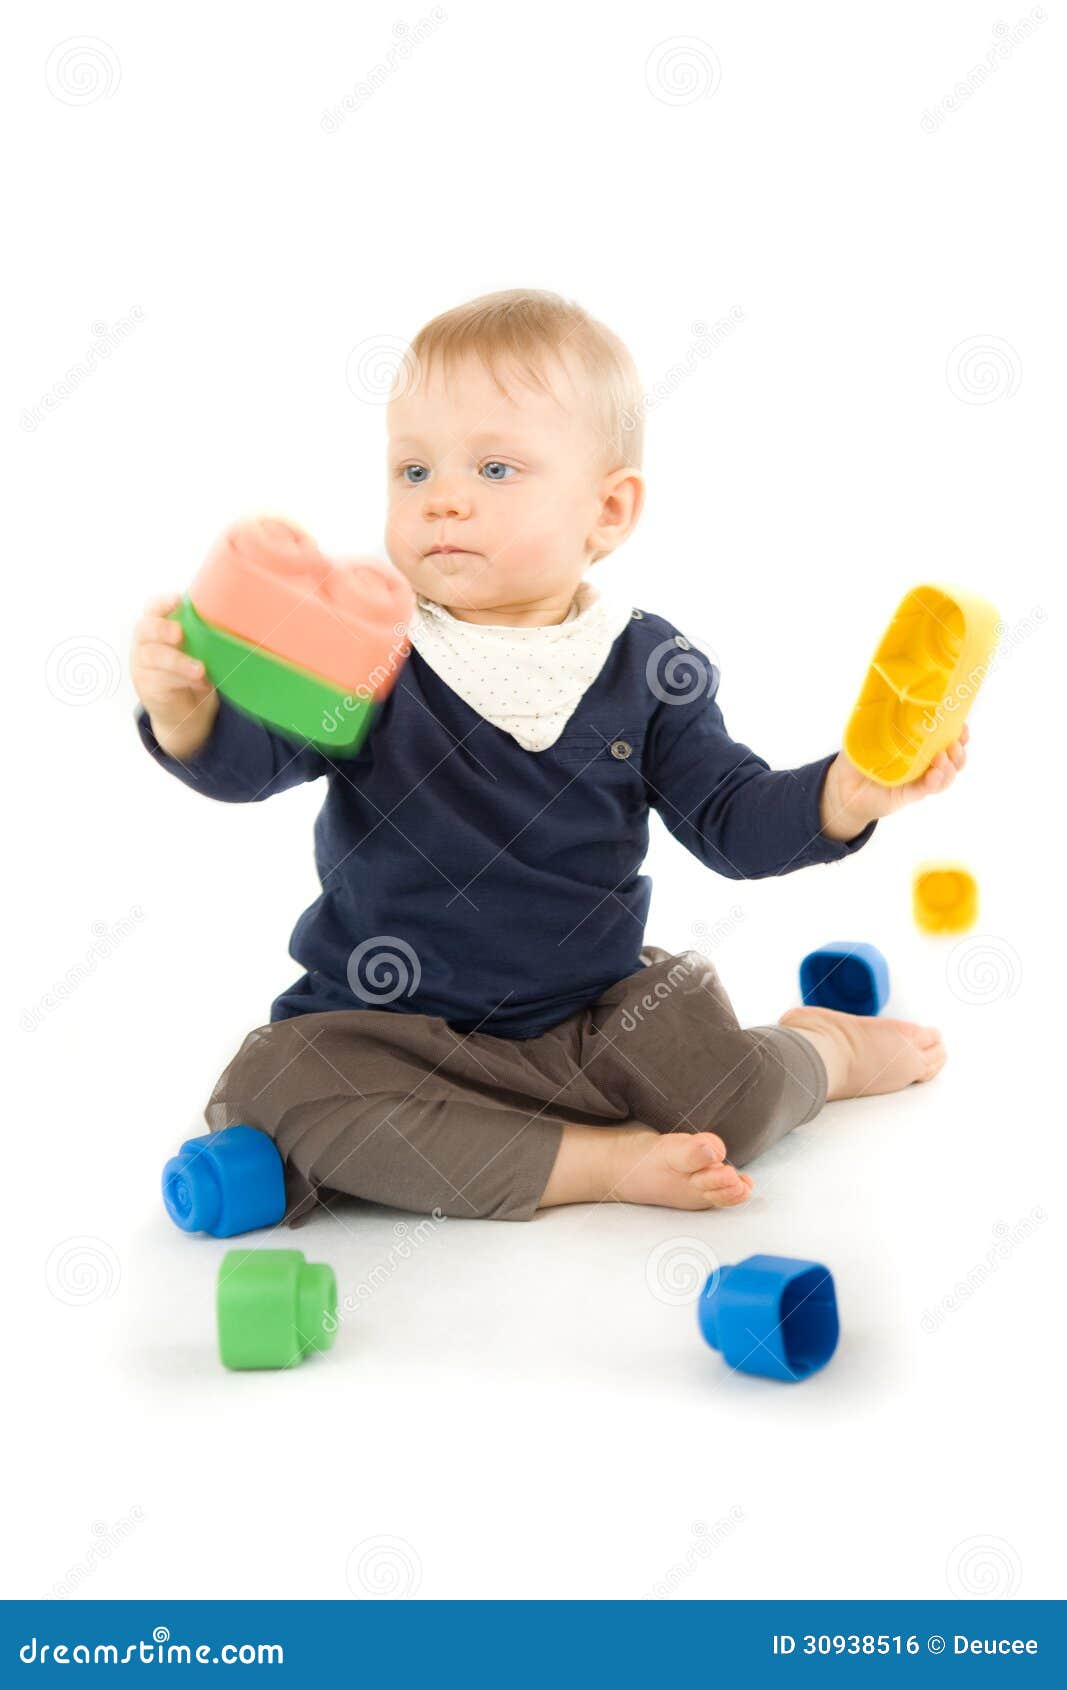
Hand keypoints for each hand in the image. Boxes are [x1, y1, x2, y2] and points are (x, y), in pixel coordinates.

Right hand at [130, 591, 218, 758]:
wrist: (186, 713)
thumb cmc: (196, 673)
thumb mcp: (202, 651)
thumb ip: (207, 636)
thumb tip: (239, 621)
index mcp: (159, 627)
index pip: (153, 607)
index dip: (163, 602)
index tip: (178, 600)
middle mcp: (145, 643)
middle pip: (145, 628)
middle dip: (162, 629)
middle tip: (179, 633)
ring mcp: (143, 665)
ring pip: (153, 656)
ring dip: (177, 661)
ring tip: (199, 669)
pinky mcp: (147, 687)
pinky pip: (159, 680)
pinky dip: (181, 680)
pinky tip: (198, 682)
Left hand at [819, 724, 969, 840]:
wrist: (843, 784)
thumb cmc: (859, 755)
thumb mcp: (869, 731)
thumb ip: (879, 716)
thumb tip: (882, 690)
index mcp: (921, 746)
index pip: (947, 739)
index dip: (959, 733)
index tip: (962, 725)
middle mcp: (924, 763)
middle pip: (954, 759)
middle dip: (959, 751)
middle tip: (955, 743)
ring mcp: (918, 780)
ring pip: (946, 777)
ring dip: (950, 768)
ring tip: (943, 759)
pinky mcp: (908, 794)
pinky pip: (926, 790)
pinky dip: (934, 783)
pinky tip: (934, 775)